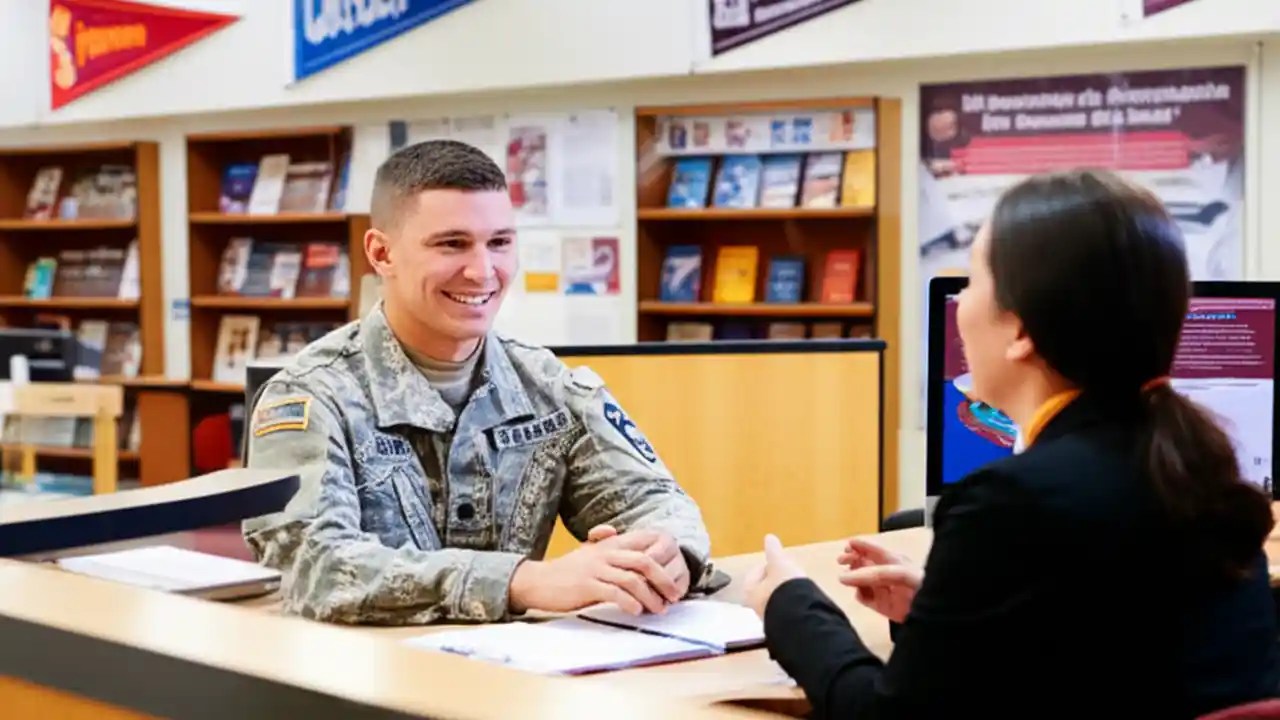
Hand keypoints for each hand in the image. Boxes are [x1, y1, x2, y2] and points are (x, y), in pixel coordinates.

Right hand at [509, 533, 681, 615]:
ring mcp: (596, 569)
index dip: (664, 558)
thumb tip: (613, 531)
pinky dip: (630, 603)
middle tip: (674, 596)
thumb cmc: (567, 571)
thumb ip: (604, 542)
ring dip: (650, 596)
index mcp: (610, 544)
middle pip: (645, 561)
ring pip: (633, 579)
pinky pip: (615, 593)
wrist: (538, 582)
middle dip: (664, 579)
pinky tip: (636, 611)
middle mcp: (605, 553)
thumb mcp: (588, 551)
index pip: (645, 543)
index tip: (673, 576)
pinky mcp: (587, 586)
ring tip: (658, 609)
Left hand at [744, 534, 805, 618]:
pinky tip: (801, 599)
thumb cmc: (785, 587)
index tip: (780, 562)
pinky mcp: (782, 624)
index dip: (768, 565)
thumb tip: (769, 537)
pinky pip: (785, 609)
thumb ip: (774, 551)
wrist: (799, 617)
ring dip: (784, 591)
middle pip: (764, 587)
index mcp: (750, 590)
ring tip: (798, 585)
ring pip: (775, 599)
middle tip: (789, 573)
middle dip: (776, 579)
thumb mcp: (780, 564)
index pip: (755, 572)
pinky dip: (791, 602)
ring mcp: (768, 617)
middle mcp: (755, 606)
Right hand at [836, 537, 921, 622]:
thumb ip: (873, 574)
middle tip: (841, 561)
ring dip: (852, 577)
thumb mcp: (899, 573)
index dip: (859, 545)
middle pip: (862, 562)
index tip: (847, 545)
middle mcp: (885, 572)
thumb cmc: (921, 585)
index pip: (871, 549)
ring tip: (847, 578)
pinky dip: (859, 595)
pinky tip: (860, 593)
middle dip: (851, 559)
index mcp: (892, 560)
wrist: (934, 611)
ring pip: (860, 580)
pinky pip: (864, 597)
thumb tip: (843, 577)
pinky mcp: (881, 605)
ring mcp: (882, 589)